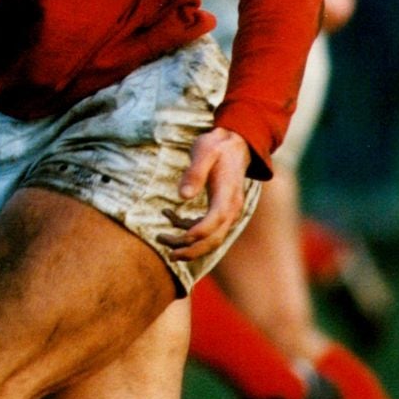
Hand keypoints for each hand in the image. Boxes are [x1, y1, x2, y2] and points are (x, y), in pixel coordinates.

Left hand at [159, 127, 250, 261]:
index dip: (196, 234)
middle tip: (169, 255)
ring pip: (211, 239)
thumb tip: (182, 196)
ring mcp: (228, 212)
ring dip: (188, 245)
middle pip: (215, 240)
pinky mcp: (221, 211)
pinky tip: (170, 217)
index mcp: (228, 196)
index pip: (214, 223)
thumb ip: (194, 172)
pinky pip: (206, 228)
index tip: (177, 237)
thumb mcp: (204, 151)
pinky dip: (188, 229)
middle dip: (192, 250)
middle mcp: (231, 209)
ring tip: (161, 238)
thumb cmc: (217, 146)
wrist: (236, 144)